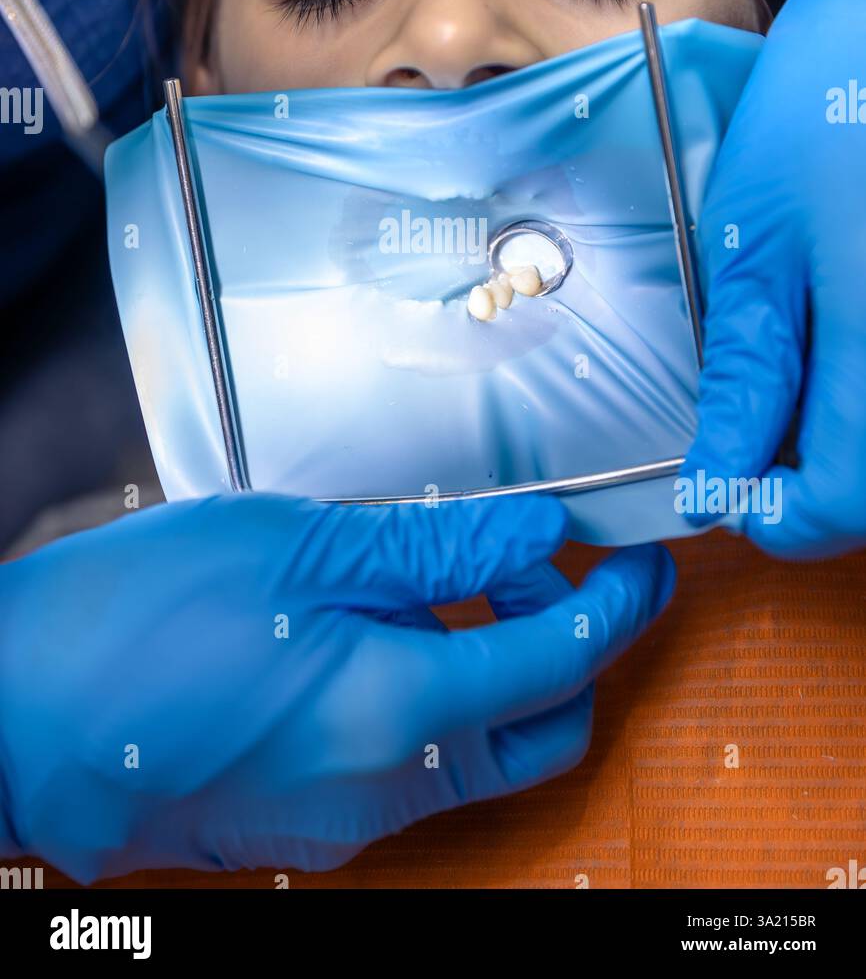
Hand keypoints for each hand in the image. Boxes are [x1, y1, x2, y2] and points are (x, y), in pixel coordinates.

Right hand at [0, 491, 674, 881]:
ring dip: (495, 669)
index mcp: (399, 712)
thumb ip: (432, 545)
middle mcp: (388, 788)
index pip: (562, 658)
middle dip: (570, 646)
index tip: (641, 563)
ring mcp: (344, 815)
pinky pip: (410, 765)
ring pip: (476, 749)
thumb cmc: (134, 619)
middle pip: (540, 729)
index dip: (617, 603)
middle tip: (541, 564)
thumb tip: (532, 532)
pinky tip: (378, 629)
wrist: (13, 716)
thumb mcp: (297, 545)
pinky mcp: (303, 818)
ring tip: (442, 580)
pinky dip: (432, 698)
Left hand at [683, 0, 865, 558]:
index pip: (837, 504)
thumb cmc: (826, 112)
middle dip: (809, 477)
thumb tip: (717, 479)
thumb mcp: (753, 249)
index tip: (723, 484)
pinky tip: (835, 336)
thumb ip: (745, 376)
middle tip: (752, 427)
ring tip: (792, 372)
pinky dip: (862, 382)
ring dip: (841, 435)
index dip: (770, 514)